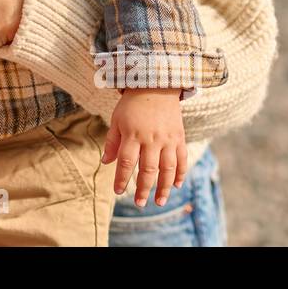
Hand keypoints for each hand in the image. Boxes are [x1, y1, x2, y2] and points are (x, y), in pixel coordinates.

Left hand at [101, 88, 188, 206]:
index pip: (127, 162)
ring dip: (164, 187)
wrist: (156, 85)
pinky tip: (176, 185)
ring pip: (167, 168)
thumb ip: (112, 142)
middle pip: (148, 169)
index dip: (122, 179)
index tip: (118, 191)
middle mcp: (151, 139)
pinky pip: (182, 158)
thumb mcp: (117, 120)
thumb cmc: (132, 104)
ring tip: (159, 202)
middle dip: (143, 189)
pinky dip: (180, 173)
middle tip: (139, 203)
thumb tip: (106, 162)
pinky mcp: (179, 137)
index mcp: (133, 135)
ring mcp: (168, 139)